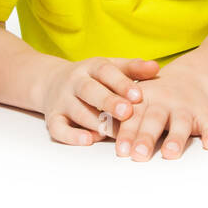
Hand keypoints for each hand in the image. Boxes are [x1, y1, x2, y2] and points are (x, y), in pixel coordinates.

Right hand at [37, 57, 156, 146]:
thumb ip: (133, 68)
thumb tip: (156, 68)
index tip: (138, 95)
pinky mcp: (53, 118)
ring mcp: (62, 100)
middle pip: (89, 90)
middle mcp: (74, 82)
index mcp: (91, 67)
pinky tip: (88, 140)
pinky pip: (58, 128)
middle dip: (108, 101)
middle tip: (127, 112)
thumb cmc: (93, 78)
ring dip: (96, 122)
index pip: (105, 72)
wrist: (52, 82)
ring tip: (114, 132)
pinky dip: (71, 135)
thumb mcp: (111, 68)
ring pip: (77, 111)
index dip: (121, 83)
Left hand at [113, 65, 207, 160]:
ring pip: (180, 123)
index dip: (126, 133)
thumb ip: (118, 118)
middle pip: (154, 120)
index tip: (121, 151)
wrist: (189, 77)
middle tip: (138, 155)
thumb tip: (94, 136)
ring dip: (175, 138)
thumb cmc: (154, 97)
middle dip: (146, 137)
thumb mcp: (136, 100)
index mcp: (142, 99)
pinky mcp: (204, 112)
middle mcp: (163, 101)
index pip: (132, 118)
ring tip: (170, 154)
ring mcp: (184, 107)